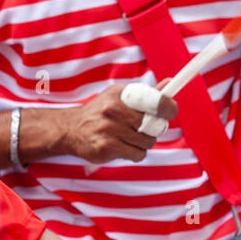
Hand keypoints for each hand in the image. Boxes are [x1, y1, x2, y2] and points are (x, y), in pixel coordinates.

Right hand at [59, 82, 176, 163]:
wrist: (70, 129)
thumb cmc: (100, 112)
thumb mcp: (119, 96)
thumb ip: (145, 94)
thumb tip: (169, 85)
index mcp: (120, 95)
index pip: (155, 100)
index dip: (168, 107)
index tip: (170, 111)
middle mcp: (113, 110)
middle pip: (154, 125)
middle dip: (154, 129)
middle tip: (145, 128)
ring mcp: (108, 130)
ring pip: (147, 142)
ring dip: (143, 143)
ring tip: (130, 138)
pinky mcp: (106, 148)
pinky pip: (137, 154)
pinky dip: (135, 153)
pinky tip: (124, 148)